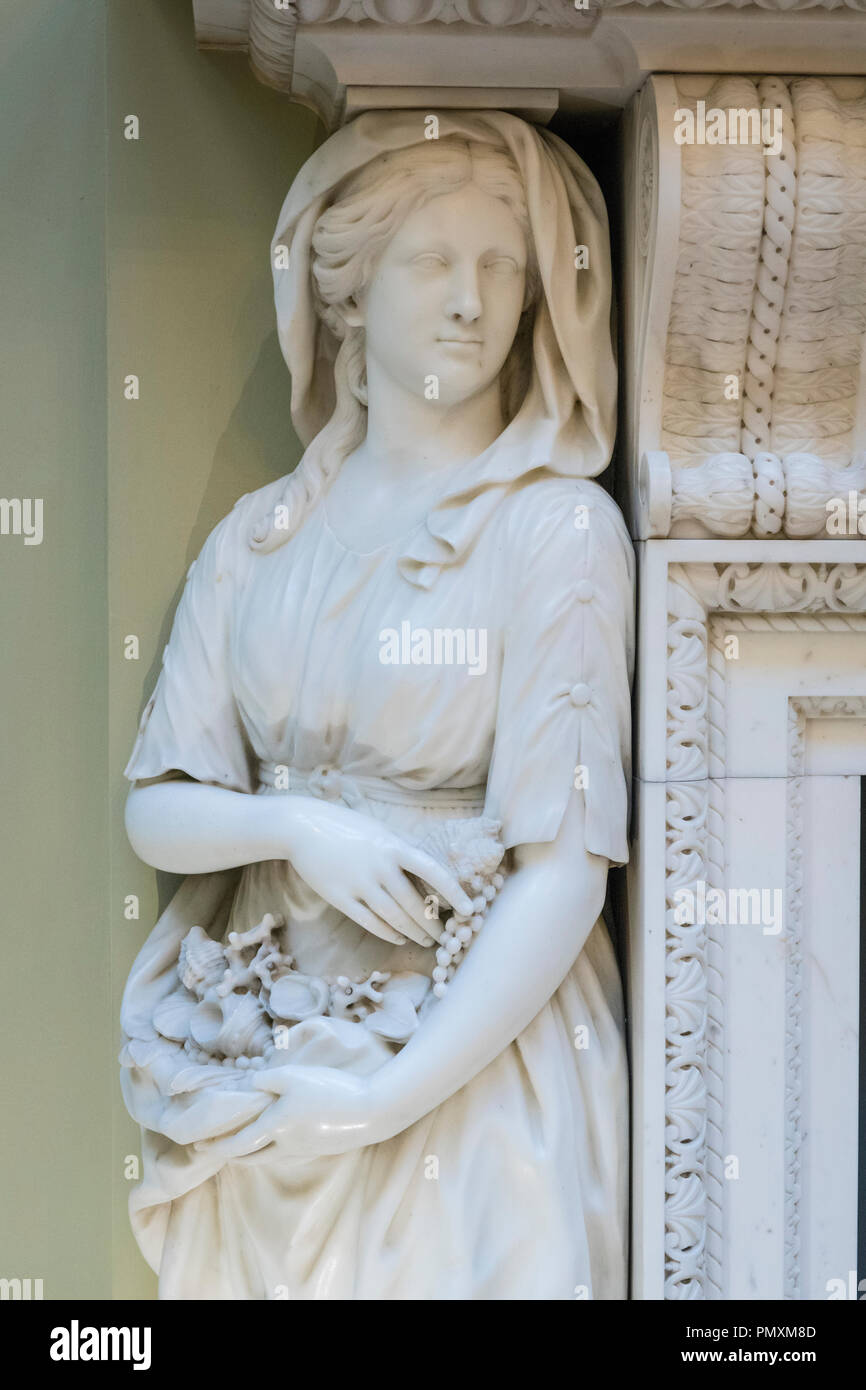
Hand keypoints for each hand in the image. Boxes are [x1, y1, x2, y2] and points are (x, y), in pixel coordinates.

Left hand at [192, 1065, 374, 1161]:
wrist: (371, 1111)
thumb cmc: (330, 1090)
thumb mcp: (295, 1076)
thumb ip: (268, 1079)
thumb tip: (251, 1084)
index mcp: (275, 1126)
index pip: (237, 1141)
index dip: (216, 1144)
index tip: (198, 1144)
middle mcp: (285, 1144)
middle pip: (250, 1156)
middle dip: (229, 1153)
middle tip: (212, 1150)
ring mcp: (303, 1149)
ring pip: (268, 1157)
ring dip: (249, 1155)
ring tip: (239, 1148)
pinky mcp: (319, 1148)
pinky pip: (285, 1154)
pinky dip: (271, 1151)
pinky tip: (275, 1143)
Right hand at [282, 796, 473, 946]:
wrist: (304, 827)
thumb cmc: (348, 828)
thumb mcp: (381, 832)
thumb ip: (403, 852)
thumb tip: (431, 872)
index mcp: (394, 846)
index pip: (433, 871)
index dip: (454, 891)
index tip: (469, 909)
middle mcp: (380, 866)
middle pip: (414, 904)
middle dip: (433, 924)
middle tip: (446, 937)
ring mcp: (359, 884)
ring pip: (394, 918)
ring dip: (414, 933)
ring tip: (427, 941)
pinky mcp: (340, 898)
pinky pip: (370, 922)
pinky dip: (388, 933)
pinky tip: (399, 937)